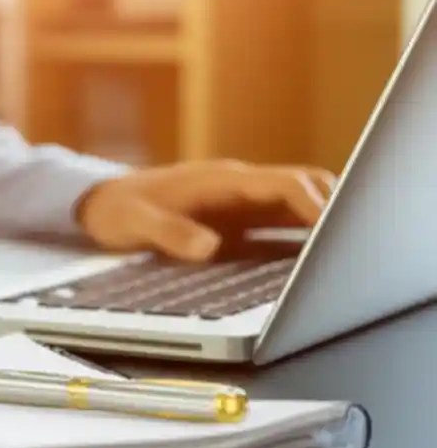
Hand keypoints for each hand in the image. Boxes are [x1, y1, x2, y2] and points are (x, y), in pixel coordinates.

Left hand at [76, 161, 335, 262]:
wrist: (99, 202)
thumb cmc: (118, 210)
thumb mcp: (135, 224)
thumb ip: (170, 234)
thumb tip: (208, 247)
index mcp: (222, 181)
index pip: (286, 184)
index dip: (317, 206)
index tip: (336, 233)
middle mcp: (239, 186)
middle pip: (306, 188)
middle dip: (333, 212)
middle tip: (348, 251)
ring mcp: (241, 201)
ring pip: (300, 203)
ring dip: (322, 224)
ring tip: (338, 261)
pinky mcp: (239, 219)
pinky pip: (283, 222)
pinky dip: (304, 237)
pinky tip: (312, 266)